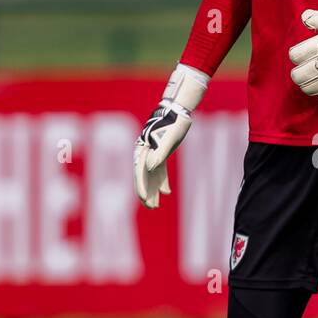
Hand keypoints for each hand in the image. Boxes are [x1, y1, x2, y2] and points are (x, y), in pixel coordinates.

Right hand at [134, 64, 208, 208]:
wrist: (178, 109)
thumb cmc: (173, 122)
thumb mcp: (168, 138)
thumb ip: (158, 153)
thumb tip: (149, 168)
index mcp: (143, 148)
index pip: (139, 171)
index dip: (141, 186)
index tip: (144, 199)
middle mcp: (145, 152)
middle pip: (143, 175)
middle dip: (146, 192)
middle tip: (150, 207)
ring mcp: (152, 153)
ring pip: (151, 175)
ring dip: (153, 190)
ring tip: (155, 205)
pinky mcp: (161, 153)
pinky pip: (159, 171)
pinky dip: (162, 181)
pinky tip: (166, 192)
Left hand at [288, 0, 317, 98]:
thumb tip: (303, 18)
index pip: (299, 54)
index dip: (295, 55)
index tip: (296, 55)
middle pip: (302, 73)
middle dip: (297, 74)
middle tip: (297, 73)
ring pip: (313, 86)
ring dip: (306, 85)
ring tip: (304, 83)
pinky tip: (317, 88)